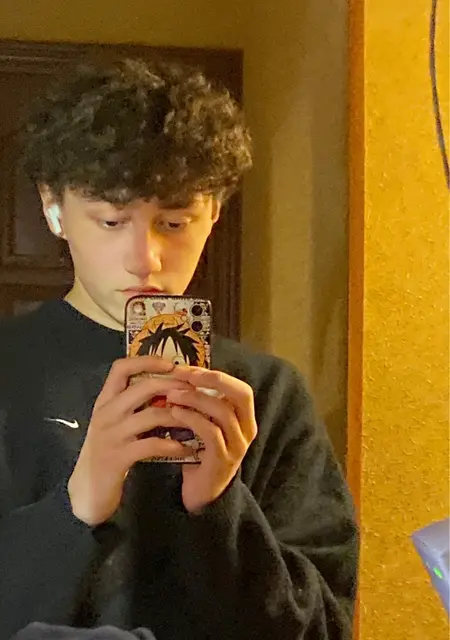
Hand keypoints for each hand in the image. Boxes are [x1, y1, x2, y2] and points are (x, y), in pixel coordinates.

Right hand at [68, 356, 192, 525]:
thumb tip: (170, 389)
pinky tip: (188, 448)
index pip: (121, 368)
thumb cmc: (107, 453)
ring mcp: (110, 434)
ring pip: (152, 415)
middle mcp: (106, 413)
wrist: (86, 492)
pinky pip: (152, 444)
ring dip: (180, 416)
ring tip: (198, 421)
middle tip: (196, 391)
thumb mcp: (115, 424)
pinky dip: (174, 445)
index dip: (147, 360)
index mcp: (105, 401)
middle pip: (143, 387)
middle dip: (174, 386)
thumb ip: (134, 406)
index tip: (172, 363)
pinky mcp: (117, 457)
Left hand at [167, 366, 257, 512]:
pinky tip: (174, 412)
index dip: (217, 375)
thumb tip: (179, 374)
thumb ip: (200, 403)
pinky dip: (192, 418)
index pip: (241, 388)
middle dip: (214, 380)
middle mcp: (246, 430)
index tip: (189, 369)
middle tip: (186, 375)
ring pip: (223, 412)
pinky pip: (211, 433)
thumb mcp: (204, 424)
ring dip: (196, 398)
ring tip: (172, 394)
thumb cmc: (199, 453)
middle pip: (242, 394)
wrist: (200, 494)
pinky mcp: (222, 460)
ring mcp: (237, 446)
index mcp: (244, 419)